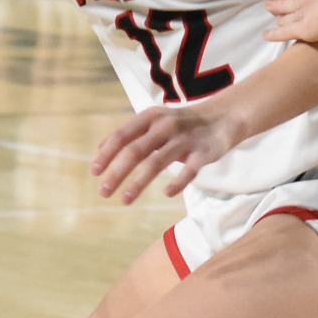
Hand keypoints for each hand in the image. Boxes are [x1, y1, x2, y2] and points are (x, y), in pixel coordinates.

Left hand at [90, 101, 241, 203]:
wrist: (223, 117)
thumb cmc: (180, 124)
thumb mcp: (153, 122)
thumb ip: (128, 134)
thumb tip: (98, 150)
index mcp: (150, 117)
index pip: (122, 135)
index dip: (106, 153)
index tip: (94, 172)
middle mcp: (165, 126)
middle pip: (135, 150)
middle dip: (117, 172)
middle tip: (103, 192)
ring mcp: (185, 139)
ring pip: (157, 162)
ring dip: (138, 182)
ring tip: (124, 200)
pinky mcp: (204, 152)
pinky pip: (190, 169)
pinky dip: (178, 182)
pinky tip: (166, 193)